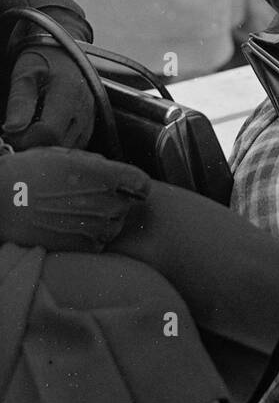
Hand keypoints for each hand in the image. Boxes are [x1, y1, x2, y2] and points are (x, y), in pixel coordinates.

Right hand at [0, 147, 149, 251]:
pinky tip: (71, 228)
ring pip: (114, 226)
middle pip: (128, 205)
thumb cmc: (28, 173)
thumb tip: (107, 169)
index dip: (135, 183)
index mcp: (105, 175)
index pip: (141, 182)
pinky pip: (99, 243)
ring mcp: (96, 226)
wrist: (0, 201)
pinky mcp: (82, 247)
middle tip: (90, 198)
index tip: (128, 185)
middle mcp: (106, 201)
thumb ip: (94, 163)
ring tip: (78, 213)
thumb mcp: (64, 156)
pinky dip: (90, 237)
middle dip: (115, 201)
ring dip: (104, 220)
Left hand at [2, 42, 95, 150]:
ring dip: (48, 146)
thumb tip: (12, 129)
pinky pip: (77, 143)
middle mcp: (84, 106)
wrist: (61, 51)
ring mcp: (90, 115)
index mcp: (68, 91)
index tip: (11, 135)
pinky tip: (46, 133)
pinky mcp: (91, 121)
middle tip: (18, 136)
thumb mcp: (24, 76)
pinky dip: (60, 143)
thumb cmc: (40, 61)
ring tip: (31, 132)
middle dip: (35, 144)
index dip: (26, 139)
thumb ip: (19, 102)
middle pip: (59, 143)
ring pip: (68, 146)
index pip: (48, 131)